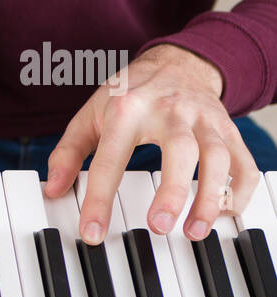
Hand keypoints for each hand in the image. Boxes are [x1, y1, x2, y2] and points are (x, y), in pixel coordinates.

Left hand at [45, 44, 258, 242]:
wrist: (176, 63)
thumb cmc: (128, 94)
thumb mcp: (89, 116)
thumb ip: (67, 153)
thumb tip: (53, 189)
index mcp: (127, 110)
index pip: (110, 159)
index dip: (99, 199)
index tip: (93, 233)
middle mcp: (170, 112)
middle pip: (180, 150)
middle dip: (172, 191)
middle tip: (159, 227)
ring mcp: (203, 120)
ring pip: (218, 156)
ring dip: (210, 196)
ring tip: (194, 231)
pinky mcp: (227, 129)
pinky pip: (243, 160)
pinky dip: (239, 189)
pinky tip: (225, 212)